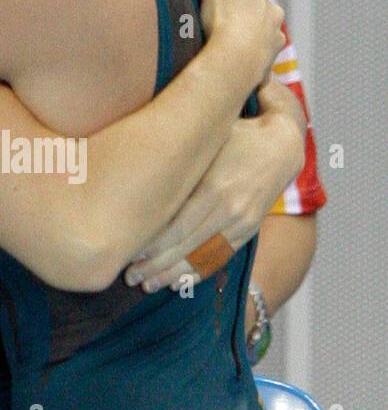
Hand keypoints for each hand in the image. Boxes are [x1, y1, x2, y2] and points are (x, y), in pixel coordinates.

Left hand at [123, 77, 304, 291]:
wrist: (285, 146)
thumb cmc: (239, 130)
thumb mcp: (212, 128)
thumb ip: (183, 136)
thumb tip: (139, 125)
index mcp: (214, 184)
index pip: (174, 220)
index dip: (149, 239)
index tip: (124, 249)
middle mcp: (228, 208)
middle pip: (183, 242)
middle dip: (153, 261)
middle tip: (125, 274)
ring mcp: (240, 222)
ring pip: (201, 255)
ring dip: (171, 272)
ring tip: (143, 283)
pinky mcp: (246, 231)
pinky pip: (219, 256)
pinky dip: (196, 272)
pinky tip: (175, 283)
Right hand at [200, 0, 284, 89]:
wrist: (235, 57)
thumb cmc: (224, 16)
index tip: (214, 4)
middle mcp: (273, 16)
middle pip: (254, 13)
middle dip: (240, 18)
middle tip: (217, 25)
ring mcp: (272, 41)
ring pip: (257, 36)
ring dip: (245, 39)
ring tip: (223, 46)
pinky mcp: (267, 64)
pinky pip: (254, 58)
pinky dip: (245, 58)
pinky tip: (230, 61)